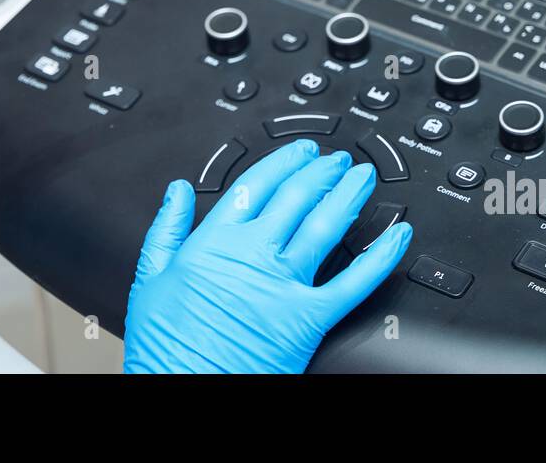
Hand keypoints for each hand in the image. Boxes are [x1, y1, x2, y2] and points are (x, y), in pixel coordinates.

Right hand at [123, 139, 411, 372]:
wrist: (186, 392)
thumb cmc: (167, 347)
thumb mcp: (150, 279)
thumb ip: (167, 229)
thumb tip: (176, 191)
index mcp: (213, 242)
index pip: (256, 184)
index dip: (283, 162)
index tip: (300, 152)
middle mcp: (252, 255)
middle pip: (296, 197)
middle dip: (320, 172)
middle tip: (335, 161)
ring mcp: (282, 284)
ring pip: (326, 226)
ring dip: (349, 195)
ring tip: (363, 179)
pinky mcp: (308, 318)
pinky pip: (354, 282)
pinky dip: (380, 256)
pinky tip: (396, 238)